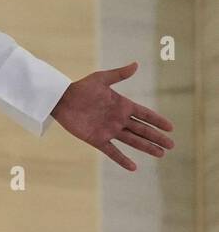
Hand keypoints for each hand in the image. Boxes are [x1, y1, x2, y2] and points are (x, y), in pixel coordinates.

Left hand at [51, 61, 174, 171]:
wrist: (61, 100)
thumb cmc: (80, 88)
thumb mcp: (101, 79)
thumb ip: (119, 74)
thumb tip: (136, 64)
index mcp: (122, 105)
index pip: (145, 114)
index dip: (157, 120)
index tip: (171, 127)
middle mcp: (118, 119)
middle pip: (142, 130)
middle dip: (157, 137)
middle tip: (171, 145)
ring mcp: (109, 130)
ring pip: (132, 141)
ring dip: (146, 147)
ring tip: (161, 153)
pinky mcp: (97, 139)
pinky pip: (112, 151)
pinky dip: (122, 159)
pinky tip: (133, 167)